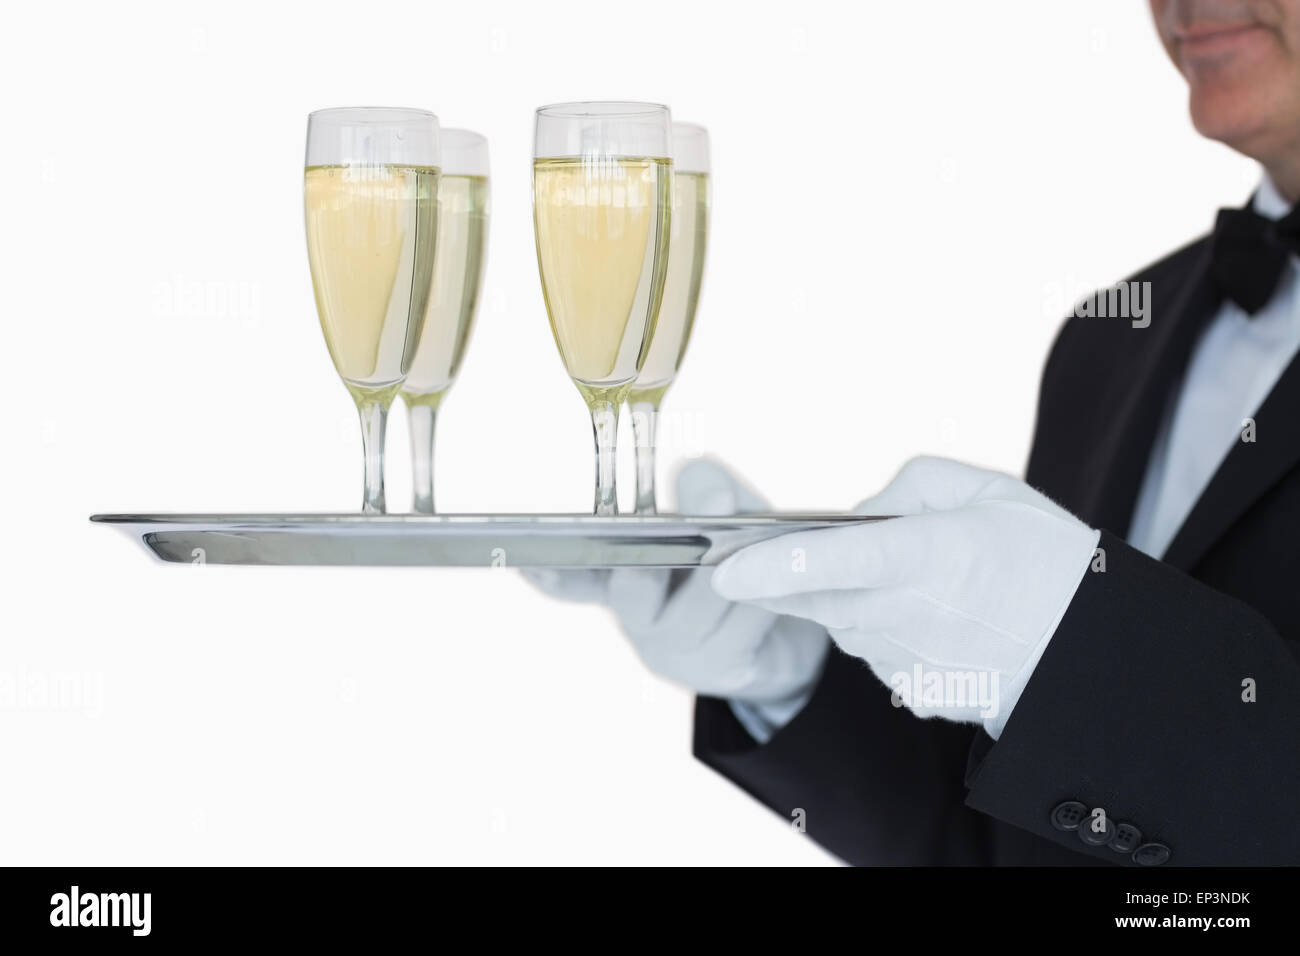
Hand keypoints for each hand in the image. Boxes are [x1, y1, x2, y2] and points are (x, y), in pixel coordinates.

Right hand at [523, 459, 829, 720]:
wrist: (793, 633)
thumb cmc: (743, 558)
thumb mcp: (726, 511)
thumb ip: (707, 488)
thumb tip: (702, 483)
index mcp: (621, 577)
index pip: (573, 578)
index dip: (549, 573)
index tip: (526, 563)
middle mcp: (636, 617)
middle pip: (632, 588)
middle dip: (661, 555)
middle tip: (700, 522)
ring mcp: (673, 650)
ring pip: (701, 600)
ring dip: (738, 567)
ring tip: (766, 535)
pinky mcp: (718, 670)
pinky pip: (742, 627)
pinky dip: (766, 597)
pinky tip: (783, 585)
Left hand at [710, 456, 1100, 737]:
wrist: (1087, 651)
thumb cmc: (1042, 559)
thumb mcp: (988, 491)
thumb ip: (909, 487)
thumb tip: (854, 516)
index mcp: (930, 555)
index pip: (837, 562)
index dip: (774, 567)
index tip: (725, 571)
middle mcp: (912, 613)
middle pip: (817, 595)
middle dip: (787, 576)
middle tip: (779, 555)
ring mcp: (909, 660)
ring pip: (839, 621)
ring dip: (846, 598)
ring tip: (908, 580)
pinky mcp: (910, 689)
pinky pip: (868, 650)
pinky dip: (877, 629)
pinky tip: (924, 617)